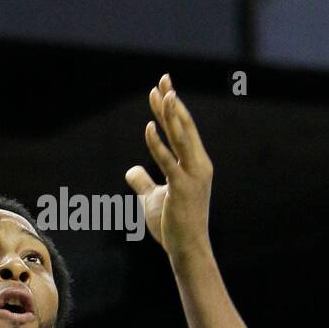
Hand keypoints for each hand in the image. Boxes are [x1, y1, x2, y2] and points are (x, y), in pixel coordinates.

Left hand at [126, 74, 212, 259]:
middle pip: (183, 126)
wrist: (186, 248)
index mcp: (195, 164)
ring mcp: (193, 175)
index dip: (171, 108)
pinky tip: (149, 127)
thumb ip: (143, 181)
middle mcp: (198, 165)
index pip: (182, 129)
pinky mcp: (183, 187)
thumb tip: (130, 170)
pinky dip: (158, 143)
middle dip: (172, 102)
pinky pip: (168, 161)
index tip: (162, 87)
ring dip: (171, 115)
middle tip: (163, 79)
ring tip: (162, 93)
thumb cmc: (172, 224)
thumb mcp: (152, 199)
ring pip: (181, 138)